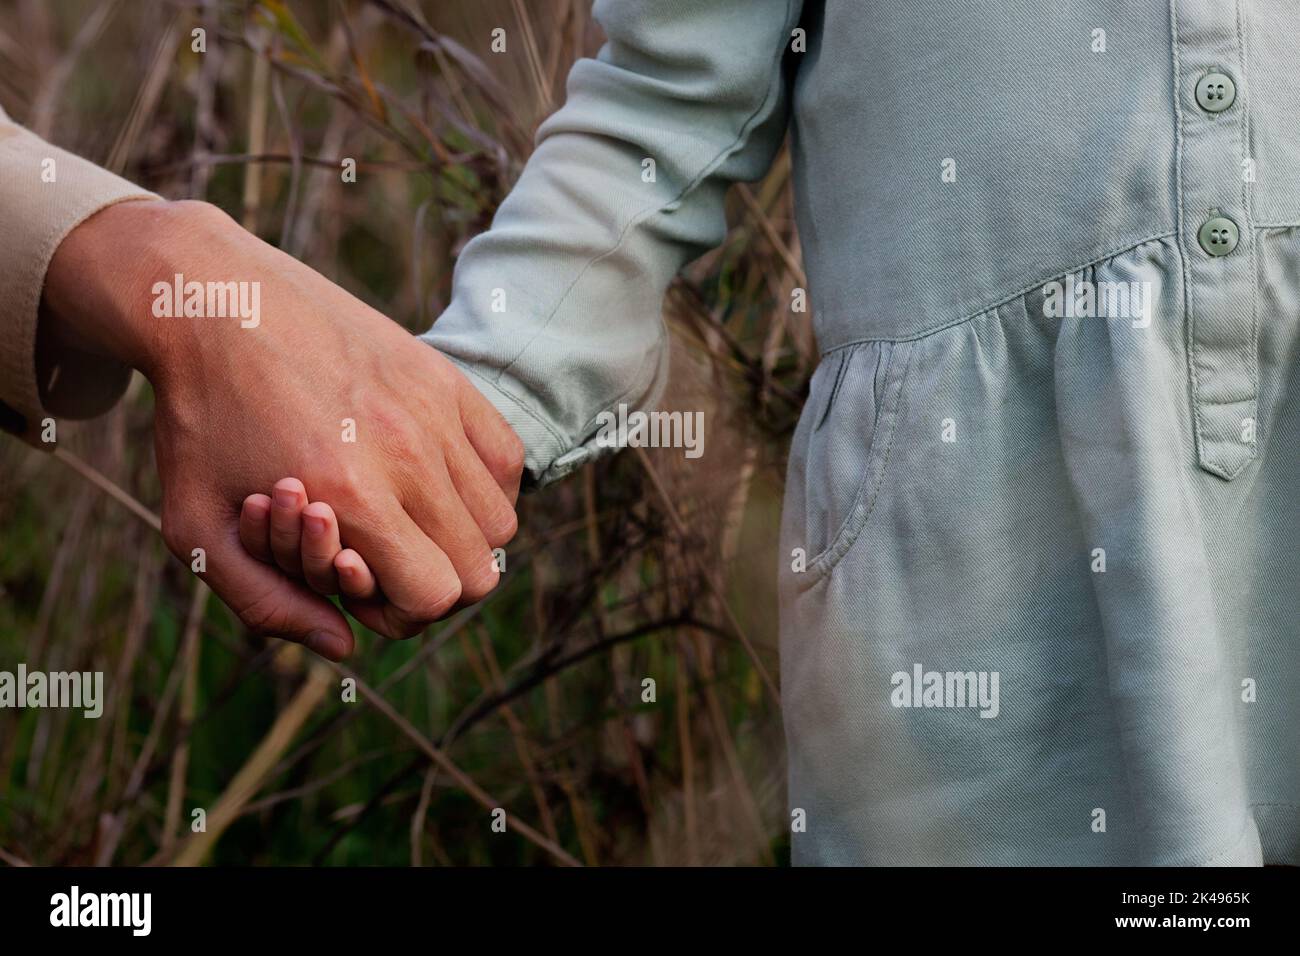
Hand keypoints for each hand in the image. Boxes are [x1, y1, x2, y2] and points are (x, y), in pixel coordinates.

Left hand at [40, 199, 522, 658]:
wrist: (214, 304)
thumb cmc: (198, 422)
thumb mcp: (194, 527)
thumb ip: (264, 603)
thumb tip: (341, 645)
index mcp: (349, 497)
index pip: (436, 596)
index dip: (402, 612)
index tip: (362, 587)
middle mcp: (408, 455)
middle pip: (481, 569)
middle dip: (437, 585)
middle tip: (390, 561)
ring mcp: (435, 413)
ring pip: (501, 520)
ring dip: (463, 538)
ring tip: (412, 519)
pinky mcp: (447, 379)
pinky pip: (508, 459)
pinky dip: (485, 486)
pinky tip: (438, 479)